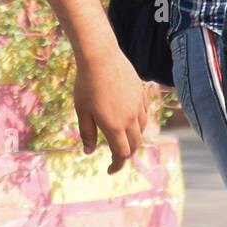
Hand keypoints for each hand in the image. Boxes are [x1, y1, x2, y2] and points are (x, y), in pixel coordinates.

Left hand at [73, 42, 150, 173]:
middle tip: (116, 156)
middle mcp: (130, 118)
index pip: (121, 154)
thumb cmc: (86, 84)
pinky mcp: (141, 93)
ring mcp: (138, 105)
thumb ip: (87, 133)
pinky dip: (139, 123)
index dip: (116, 165)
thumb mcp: (82, 111)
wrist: (100, 56)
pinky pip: (144, 113)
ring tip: (123, 138)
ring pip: (142, 129)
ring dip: (134, 138)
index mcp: (114, 126)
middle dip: (126, 154)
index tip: (110, 170)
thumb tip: (89, 151)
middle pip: (134, 144)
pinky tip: (130, 119)